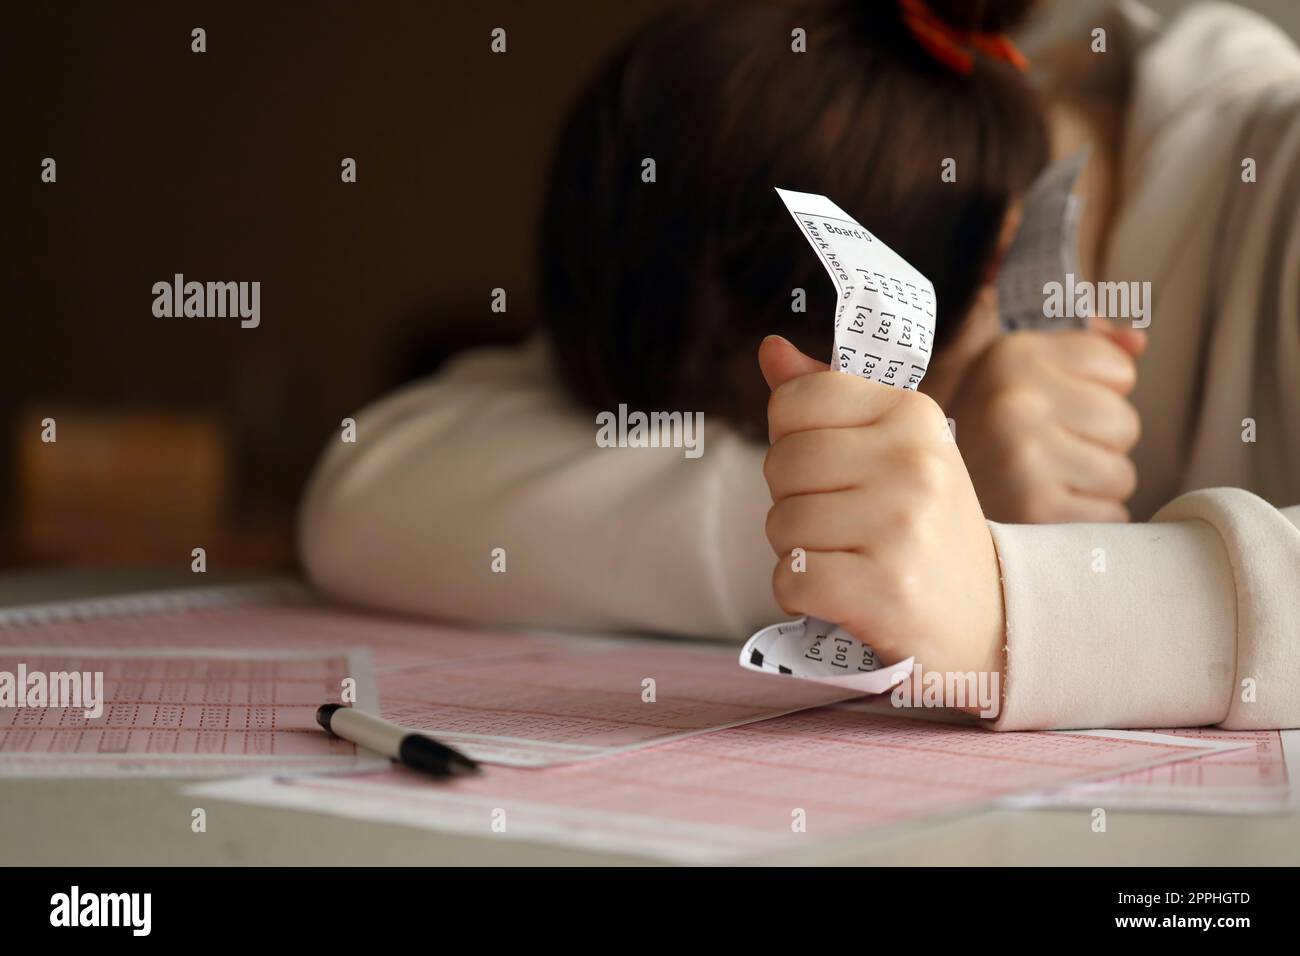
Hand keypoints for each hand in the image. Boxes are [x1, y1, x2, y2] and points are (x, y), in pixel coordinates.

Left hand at [757, 335, 1003, 682]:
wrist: (989, 618)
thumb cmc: (924, 526)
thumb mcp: (892, 448)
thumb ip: (828, 396)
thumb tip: (770, 348)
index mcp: (912, 412)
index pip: (793, 401)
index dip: (795, 443)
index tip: (839, 471)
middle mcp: (913, 460)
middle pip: (781, 463)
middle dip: (795, 501)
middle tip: (847, 525)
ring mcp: (902, 524)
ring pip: (780, 524)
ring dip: (799, 552)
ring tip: (852, 558)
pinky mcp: (885, 588)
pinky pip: (791, 578)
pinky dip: (801, 595)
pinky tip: (844, 595)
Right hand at [948, 319, 1144, 522]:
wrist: (916, 494)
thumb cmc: (982, 431)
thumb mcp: (1014, 371)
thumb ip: (1082, 347)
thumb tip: (1136, 340)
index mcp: (1013, 356)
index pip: (1119, 369)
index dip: (1093, 392)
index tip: (1050, 407)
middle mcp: (1016, 402)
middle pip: (1124, 423)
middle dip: (1096, 442)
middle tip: (1044, 452)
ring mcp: (1023, 459)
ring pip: (1121, 475)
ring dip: (1091, 485)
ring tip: (1042, 481)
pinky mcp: (1035, 512)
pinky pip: (1109, 516)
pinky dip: (1085, 520)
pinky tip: (1043, 510)